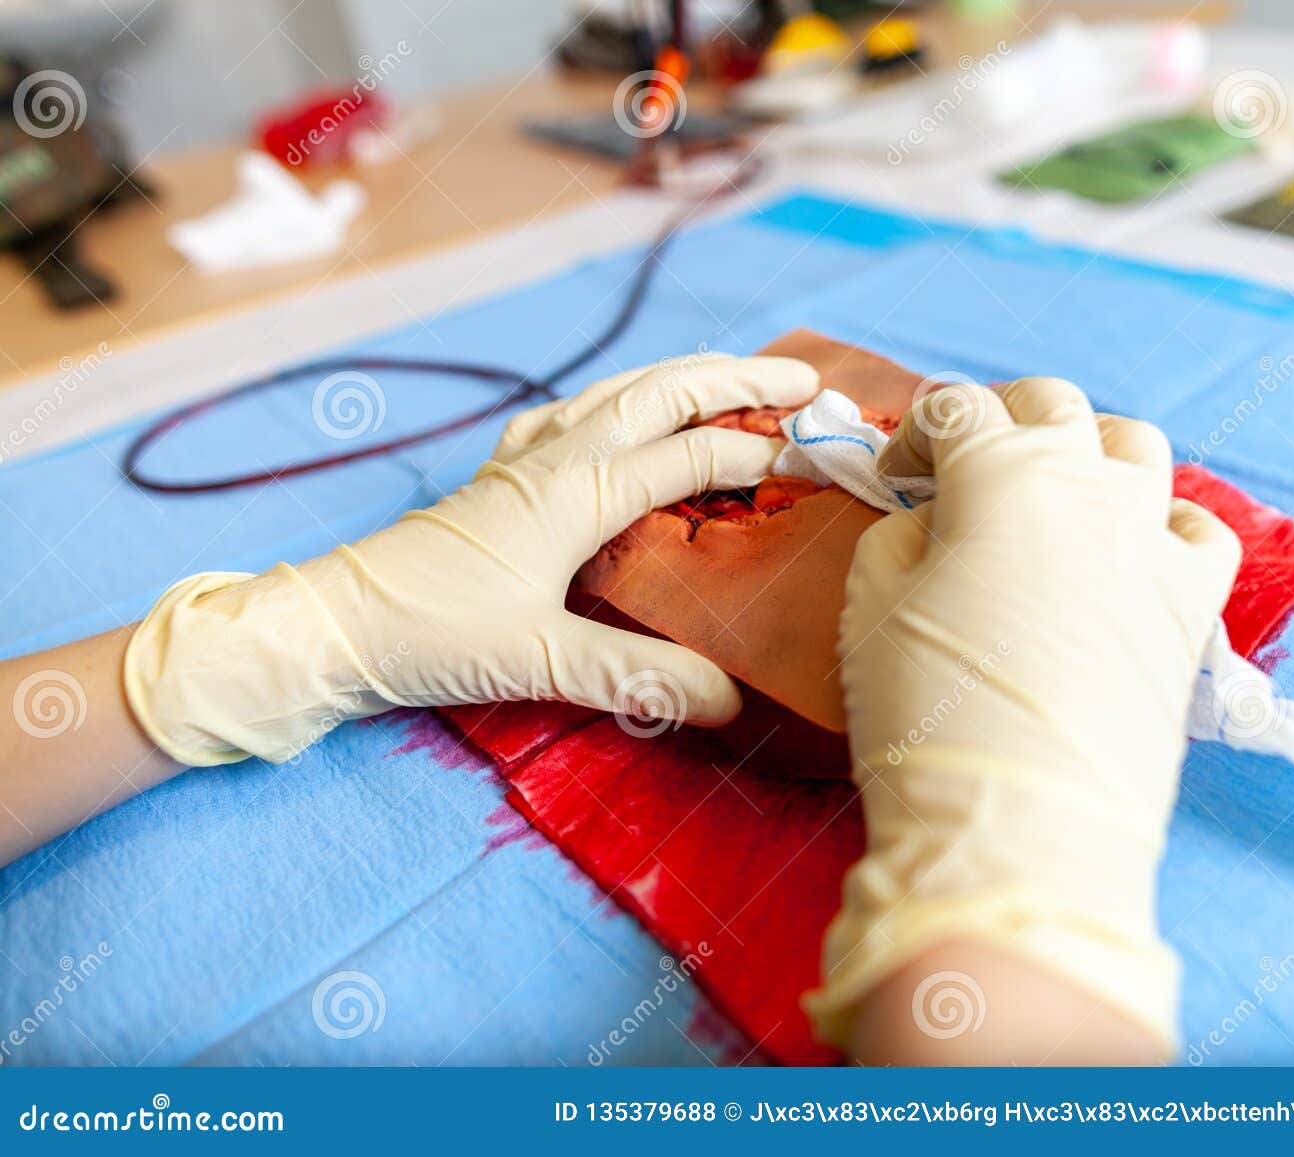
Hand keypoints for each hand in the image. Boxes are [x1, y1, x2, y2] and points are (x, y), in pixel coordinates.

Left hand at [123, 353, 819, 765]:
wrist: (330, 626)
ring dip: (684, 378)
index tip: (826, 464)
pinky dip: (618, 402)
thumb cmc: (428, 636)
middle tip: (808, 378)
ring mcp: (523, 462)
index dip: (767, 455)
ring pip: (619, 391)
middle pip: (663, 389)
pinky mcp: (498, 482)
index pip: (696, 454)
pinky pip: (572, 416)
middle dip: (740, 377)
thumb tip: (730, 698)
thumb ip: (638, 678)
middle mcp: (556, 459)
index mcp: (578, 489)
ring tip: (733, 380)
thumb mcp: (540, 660)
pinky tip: (615, 418)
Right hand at [806, 378, 1240, 1056]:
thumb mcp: (871, 600)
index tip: (895, 478)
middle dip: (1000, 419)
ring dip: (1085, 450)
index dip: (914, 436)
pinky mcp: (1193, 607)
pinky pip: (1196, 531)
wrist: (1019, 826)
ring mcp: (1153, 543)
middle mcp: (1091, 487)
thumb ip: (906, 532)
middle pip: (1051, 405)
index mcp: (1005, 474)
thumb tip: (941, 521)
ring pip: (1136, 446)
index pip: (955, 410)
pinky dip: (1162, 524)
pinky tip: (1129, 552)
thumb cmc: (927, 710)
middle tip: (964, 469)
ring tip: (1053, 493)